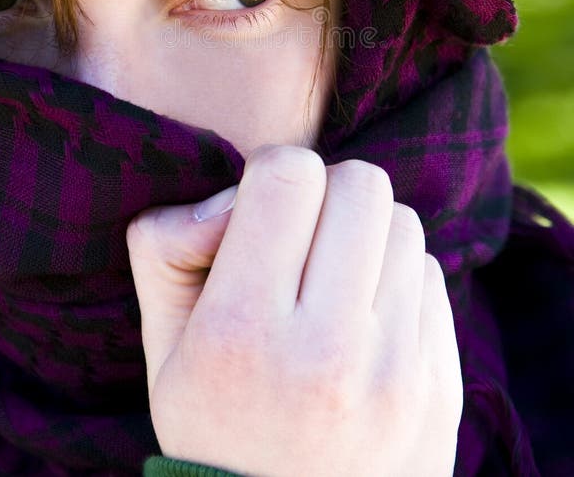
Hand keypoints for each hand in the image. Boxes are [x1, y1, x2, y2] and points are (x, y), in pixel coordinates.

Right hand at [127, 144, 462, 476]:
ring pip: (403, 222)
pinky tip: (366, 322)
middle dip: (327, 193)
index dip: (273, 173)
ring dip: (366, 234)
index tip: (263, 208)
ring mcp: (398, 372)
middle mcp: (329, 351)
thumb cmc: (216, 432)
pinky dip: (397, 279)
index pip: (289, 177)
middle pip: (361, 185)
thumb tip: (230, 193)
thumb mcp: (162, 347)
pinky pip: (431, 276)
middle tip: (304, 236)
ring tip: (335, 281)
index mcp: (243, 334)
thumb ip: (165, 249)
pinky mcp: (442, 386)